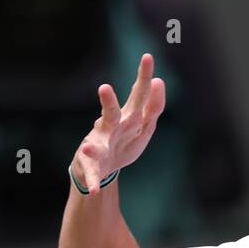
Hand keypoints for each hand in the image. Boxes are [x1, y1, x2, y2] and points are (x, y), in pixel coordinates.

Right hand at [72, 53, 165, 192]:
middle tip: (103, 89)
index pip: (138, 97)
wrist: (102, 167)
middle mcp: (109, 128)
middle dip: (108, 104)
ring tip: (89, 145)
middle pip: (111, 115)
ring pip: (95, 144)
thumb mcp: (144, 125)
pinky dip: (92, 181)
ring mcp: (98, 146)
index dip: (143, 79)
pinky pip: (92, 174)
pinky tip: (93, 190)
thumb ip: (152, 106)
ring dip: (91, 148)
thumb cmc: (124, 140)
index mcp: (127, 118)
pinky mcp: (91, 164)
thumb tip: (159, 82)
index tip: (147, 57)